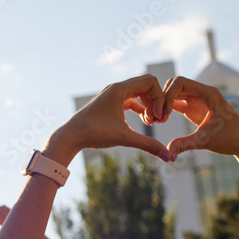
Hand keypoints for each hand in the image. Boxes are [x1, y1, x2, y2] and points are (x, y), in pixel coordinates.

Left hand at [44, 74, 169, 165]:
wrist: (70, 136)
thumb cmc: (93, 133)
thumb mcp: (123, 138)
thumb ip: (147, 144)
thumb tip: (168, 157)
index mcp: (119, 89)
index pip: (151, 82)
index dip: (160, 98)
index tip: (158, 117)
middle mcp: (115, 88)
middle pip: (146, 85)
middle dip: (155, 101)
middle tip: (157, 120)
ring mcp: (111, 95)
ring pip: (138, 92)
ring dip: (148, 104)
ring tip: (151, 122)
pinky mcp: (108, 104)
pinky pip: (130, 100)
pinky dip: (139, 108)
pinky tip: (143, 121)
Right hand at [162, 76, 238, 160]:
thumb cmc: (230, 139)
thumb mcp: (206, 141)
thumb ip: (184, 144)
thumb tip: (167, 154)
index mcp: (208, 94)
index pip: (180, 83)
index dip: (167, 95)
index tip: (163, 114)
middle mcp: (201, 93)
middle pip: (173, 85)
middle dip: (161, 99)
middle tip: (156, 117)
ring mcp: (196, 100)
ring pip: (171, 93)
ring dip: (161, 104)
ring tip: (156, 120)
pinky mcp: (192, 108)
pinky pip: (174, 103)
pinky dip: (165, 110)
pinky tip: (160, 121)